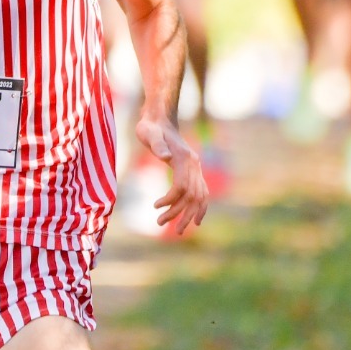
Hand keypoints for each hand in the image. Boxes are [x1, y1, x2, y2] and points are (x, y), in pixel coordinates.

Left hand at [137, 115, 208, 233]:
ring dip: (189, 214)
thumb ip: (157, 144)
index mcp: (184, 158)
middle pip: (193, 195)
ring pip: (199, 197)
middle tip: (161, 225)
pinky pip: (201, 192)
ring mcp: (195, 167)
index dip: (170, 200)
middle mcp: (194, 164)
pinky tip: (194, 220)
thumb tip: (166, 156)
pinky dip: (199, 207)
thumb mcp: (149, 133)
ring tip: (176, 230)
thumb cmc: (150, 127)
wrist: (159, 119)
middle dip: (179, 213)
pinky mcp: (192, 170)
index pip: (182, 187)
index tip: (155, 207)